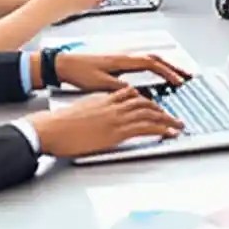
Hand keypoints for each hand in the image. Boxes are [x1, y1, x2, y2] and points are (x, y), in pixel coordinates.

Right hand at [26, 87, 182, 156]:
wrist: (50, 129)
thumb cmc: (59, 125)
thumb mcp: (81, 112)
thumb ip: (95, 112)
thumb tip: (101, 120)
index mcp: (104, 100)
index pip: (131, 95)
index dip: (146, 100)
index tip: (155, 105)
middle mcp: (113, 105)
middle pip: (145, 102)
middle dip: (161, 109)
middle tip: (172, 116)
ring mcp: (116, 117)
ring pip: (150, 113)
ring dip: (167, 119)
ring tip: (177, 125)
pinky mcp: (117, 131)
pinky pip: (146, 127)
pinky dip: (161, 129)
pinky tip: (170, 132)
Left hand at [56, 52, 190, 91]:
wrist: (63, 64)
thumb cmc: (78, 71)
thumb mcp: (100, 83)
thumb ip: (121, 89)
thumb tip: (138, 95)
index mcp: (123, 61)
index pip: (152, 64)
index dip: (167, 72)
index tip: (178, 81)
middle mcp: (125, 57)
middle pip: (156, 58)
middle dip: (174, 67)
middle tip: (187, 76)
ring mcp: (122, 59)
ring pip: (150, 60)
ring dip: (165, 67)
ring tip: (177, 75)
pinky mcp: (118, 64)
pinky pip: (143, 64)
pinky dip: (154, 68)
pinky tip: (156, 76)